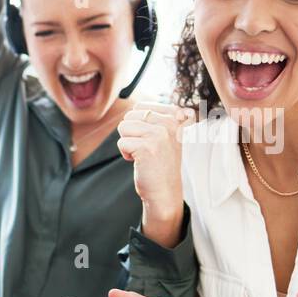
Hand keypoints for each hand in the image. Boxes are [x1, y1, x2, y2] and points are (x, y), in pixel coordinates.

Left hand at [117, 102, 193, 241]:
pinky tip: (140, 162)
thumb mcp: (164, 135)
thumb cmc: (160, 162)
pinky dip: (126, 154)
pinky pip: (122, 142)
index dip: (137, 124)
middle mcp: (171, 122)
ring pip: (123, 127)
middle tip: (146, 149)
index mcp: (176, 116)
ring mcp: (160, 134)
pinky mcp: (147, 147)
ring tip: (143, 154)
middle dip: (131, 134)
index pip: (140, 106)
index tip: (152, 140)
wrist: (164, 190)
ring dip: (128, 143)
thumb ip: (154, 117)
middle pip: (129, 116)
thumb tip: (133, 106)